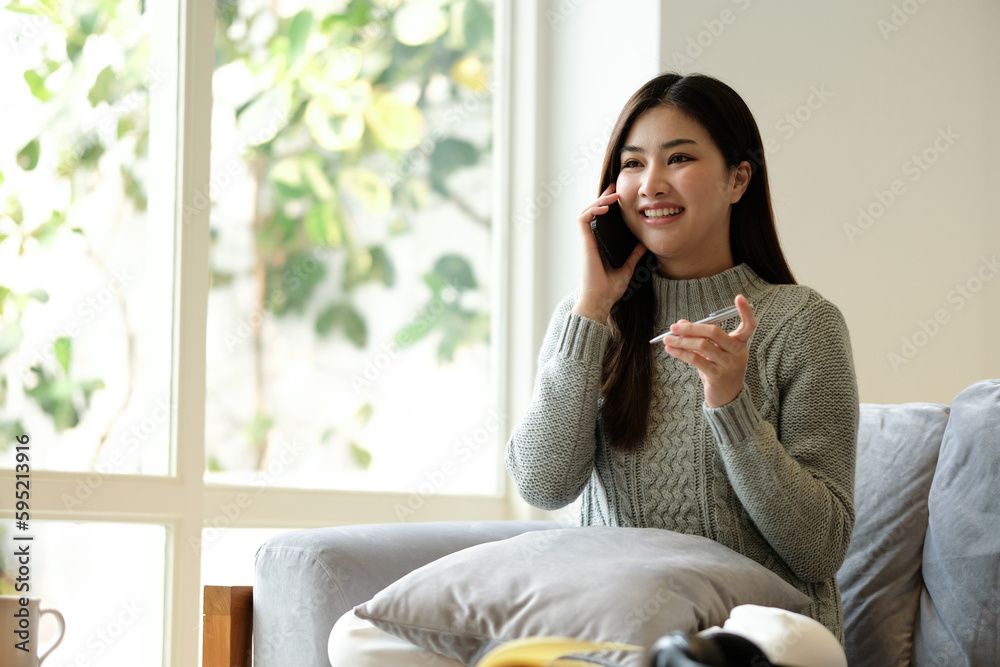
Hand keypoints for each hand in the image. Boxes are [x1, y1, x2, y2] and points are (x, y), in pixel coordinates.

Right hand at [572, 183, 647, 323]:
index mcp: (600, 244)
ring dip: (599, 200)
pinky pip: (583, 219)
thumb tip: (645, 244)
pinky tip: (606, 206)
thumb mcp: (628, 267)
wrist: (600, 299)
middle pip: (594, 212)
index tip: (619, 195)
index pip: (602, 220)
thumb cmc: (610, 288)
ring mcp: (587, 240)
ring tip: (613, 195)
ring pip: (587, 211)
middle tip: (615, 187)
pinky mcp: (584, 242)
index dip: (608, 205)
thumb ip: (634, 255)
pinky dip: (593, 209)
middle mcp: (592, 240)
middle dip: (604, 196)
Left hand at [661, 294, 756, 407]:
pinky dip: (681, 353)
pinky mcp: (717, 376)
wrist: (726, 398)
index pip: (749, 325)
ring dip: (681, 341)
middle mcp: (737, 353)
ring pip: (702, 346)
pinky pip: (695, 360)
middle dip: (691, 328)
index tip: (739, 297)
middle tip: (674, 327)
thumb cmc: (719, 370)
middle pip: (714, 332)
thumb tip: (681, 323)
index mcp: (740, 344)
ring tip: (668, 338)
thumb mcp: (712, 353)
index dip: (746, 311)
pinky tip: (670, 350)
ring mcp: (729, 365)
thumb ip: (700, 337)